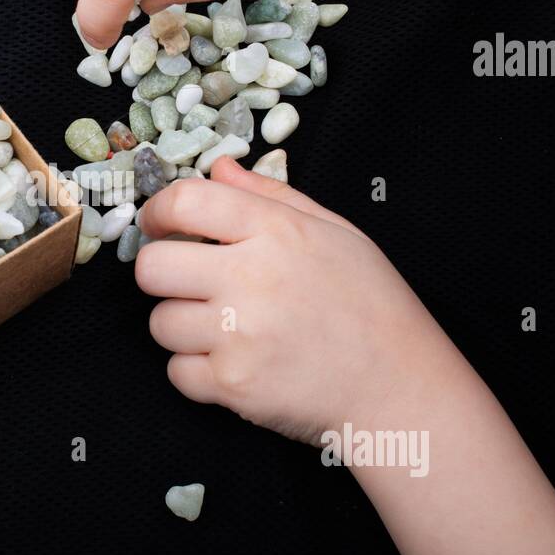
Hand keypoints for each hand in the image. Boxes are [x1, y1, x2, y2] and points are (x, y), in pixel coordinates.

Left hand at [134, 158, 463, 444]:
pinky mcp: (233, 383)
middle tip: (189, 283)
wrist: (401, 387)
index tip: (158, 226)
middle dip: (163, 275)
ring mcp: (239, 334)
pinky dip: (197, 372)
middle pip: (153, 267)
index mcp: (276, 232)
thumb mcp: (335, 233)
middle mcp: (252, 277)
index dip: (158, 212)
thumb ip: (271, 196)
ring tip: (227, 330)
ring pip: (161, 323)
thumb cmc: (372, 307)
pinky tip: (235, 364)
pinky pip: (177, 371)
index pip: (186, 202)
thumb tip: (219, 167)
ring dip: (183, 327)